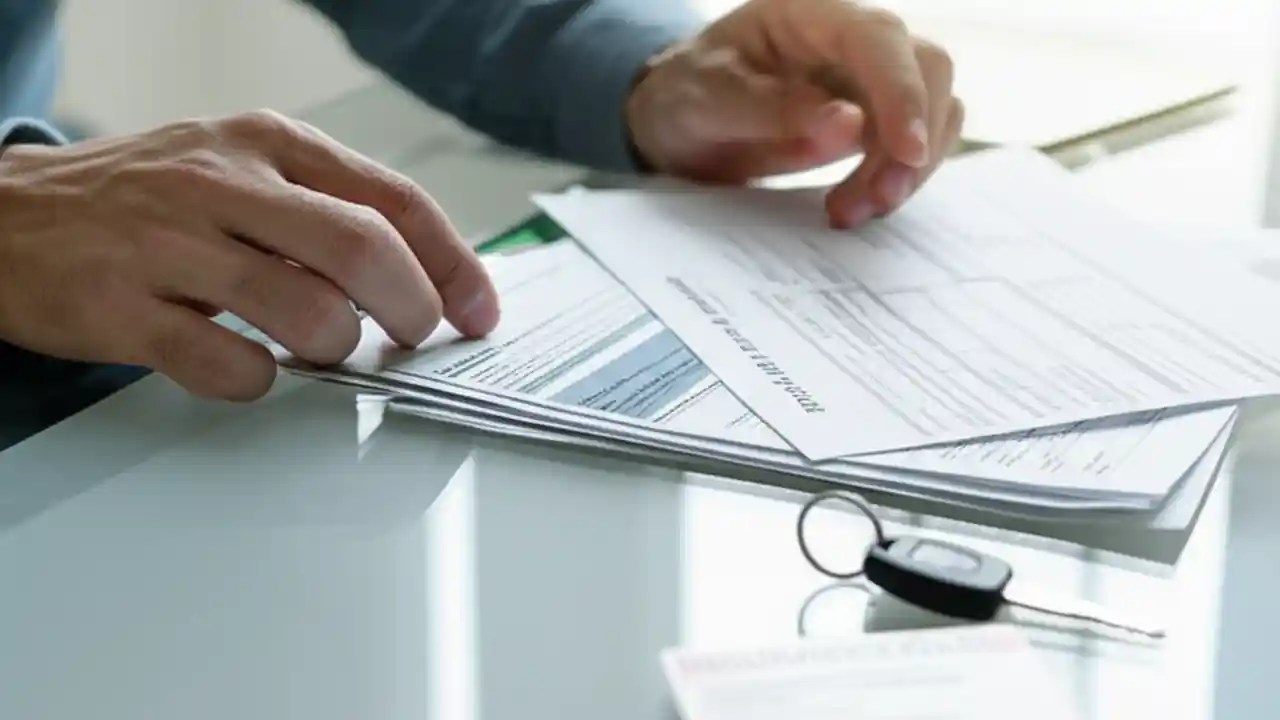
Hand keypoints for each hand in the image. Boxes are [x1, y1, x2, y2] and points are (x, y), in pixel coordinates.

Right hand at [0, 110, 498, 399]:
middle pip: (364, 249)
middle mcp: (222, 182)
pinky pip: (229, 366)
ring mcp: (169, 244)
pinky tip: (248, 369)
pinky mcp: (122, 308)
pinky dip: (259, 384)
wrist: (5, 217)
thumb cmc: (143, 202)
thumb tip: (422, 274)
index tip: (477, 310)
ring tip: (320, 351)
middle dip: (414, 308)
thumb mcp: (236, 170)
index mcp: (266, 143)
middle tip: (416, 339)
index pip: (394, 198)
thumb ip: (321, 210)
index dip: (453, 263)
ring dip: (337, 350)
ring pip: (308, 312)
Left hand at [626, 0, 961, 227]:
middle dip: (914, 140)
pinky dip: (898, 179)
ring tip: (849, 211)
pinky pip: (913, 144)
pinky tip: (856, 205)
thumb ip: (771, 109)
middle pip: (929, 69)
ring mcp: (868, 77)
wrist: (677, 123)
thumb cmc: (685, 97)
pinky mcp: (875, 118)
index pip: (879, 38)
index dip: (903, 92)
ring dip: (908, 170)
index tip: (907, 152)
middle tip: (877, 200)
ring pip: (934, 110)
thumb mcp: (706, 102)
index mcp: (808, 14)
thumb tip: (849, 123)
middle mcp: (849, 37)